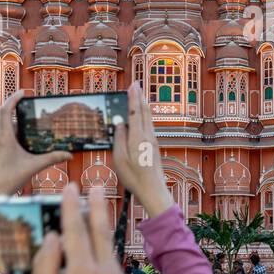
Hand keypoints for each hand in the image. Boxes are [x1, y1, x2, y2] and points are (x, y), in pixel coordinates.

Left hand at [0, 91, 71, 195]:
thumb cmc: (8, 180)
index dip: (14, 99)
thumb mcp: (33, 167)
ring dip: (19, 135)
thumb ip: (51, 158)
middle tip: (37, 122)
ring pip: (6, 133)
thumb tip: (69, 155)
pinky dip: (12, 142)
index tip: (23, 92)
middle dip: (23, 123)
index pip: (6, 110)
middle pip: (10, 123)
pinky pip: (2, 140)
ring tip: (32, 140)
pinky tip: (21, 152)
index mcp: (4, 138)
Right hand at [28, 184, 139, 273]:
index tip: (70, 187)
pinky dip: (103, 266)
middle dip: (96, 206)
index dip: (71, 206)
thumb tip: (54, 238)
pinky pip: (113, 273)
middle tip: (96, 187)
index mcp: (82, 273)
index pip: (75, 229)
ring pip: (108, 252)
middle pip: (100, 231)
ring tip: (94, 218)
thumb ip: (46, 266)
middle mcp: (107, 273)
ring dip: (101, 233)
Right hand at [111, 84, 173, 218]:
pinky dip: (145, 115)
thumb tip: (119, 123)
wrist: (153, 189)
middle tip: (136, 84)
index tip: (132, 85)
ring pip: (148, 117)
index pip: (135, 112)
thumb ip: (119, 138)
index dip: (133, 97)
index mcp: (138, 137)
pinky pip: (149, 124)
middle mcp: (148, 135)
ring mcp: (153, 140)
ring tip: (139, 95)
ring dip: (143, 104)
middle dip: (140, 96)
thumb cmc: (134, 177)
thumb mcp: (120, 158)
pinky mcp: (154, 145)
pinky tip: (142, 116)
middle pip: (144, 111)